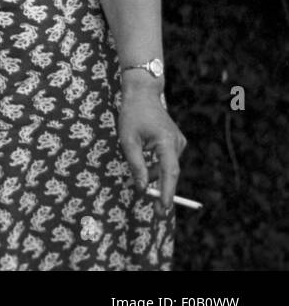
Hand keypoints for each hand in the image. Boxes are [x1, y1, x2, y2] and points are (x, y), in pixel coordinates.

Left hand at [118, 82, 186, 215]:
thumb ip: (135, 165)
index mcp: (166, 142)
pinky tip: (142, 165)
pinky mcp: (175, 142)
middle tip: (156, 212)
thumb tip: (141, 188)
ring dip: (153, 176)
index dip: (167, 192)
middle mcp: (177, 144)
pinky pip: (165, 160)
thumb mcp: (128, 140)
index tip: (165, 208)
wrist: (142, 94)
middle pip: (168, 172)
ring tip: (136, 177)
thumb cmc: (132, 114)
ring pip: (166, 167)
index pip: (169, 172)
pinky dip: (155, 167)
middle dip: (160, 190)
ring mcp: (178, 143)